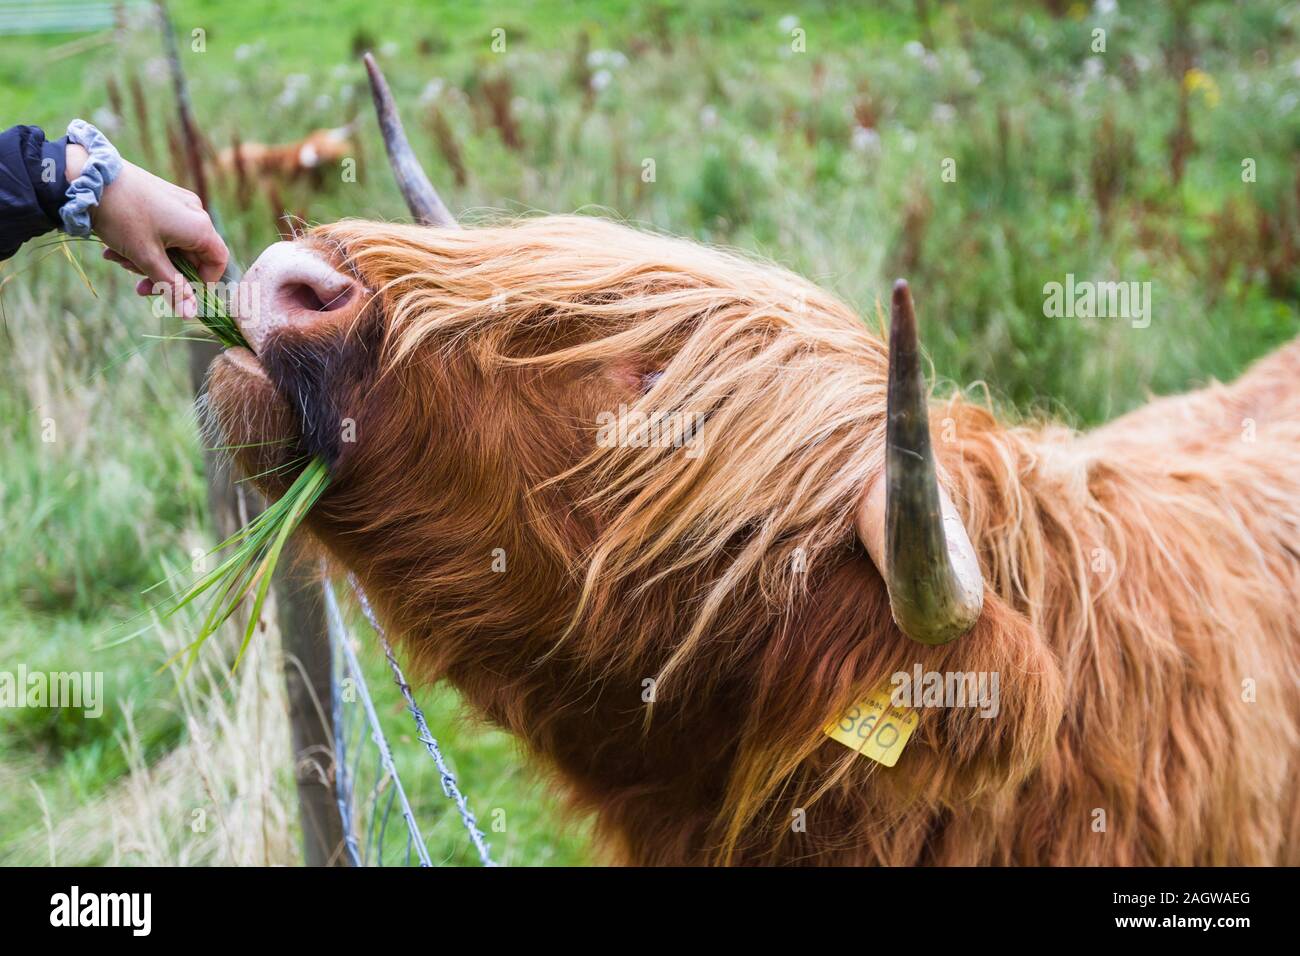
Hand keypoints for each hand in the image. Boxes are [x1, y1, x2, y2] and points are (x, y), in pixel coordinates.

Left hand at [68, 143, 228, 317]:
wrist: (86, 177)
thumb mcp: (146, 257)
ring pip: (173, 245)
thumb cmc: (122, 217)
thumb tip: (190, 314)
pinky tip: (116, 248)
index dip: (203, 282)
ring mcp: (177, 203)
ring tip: (118, 260)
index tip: (180, 294)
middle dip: (165, 274)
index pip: (218, 261)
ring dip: (148, 261)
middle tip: (139, 288)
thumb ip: (171, 286)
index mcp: (199, 226)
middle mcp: (194, 212)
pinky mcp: (160, 197)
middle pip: (191, 256)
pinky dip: (144, 244)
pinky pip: (162, 229)